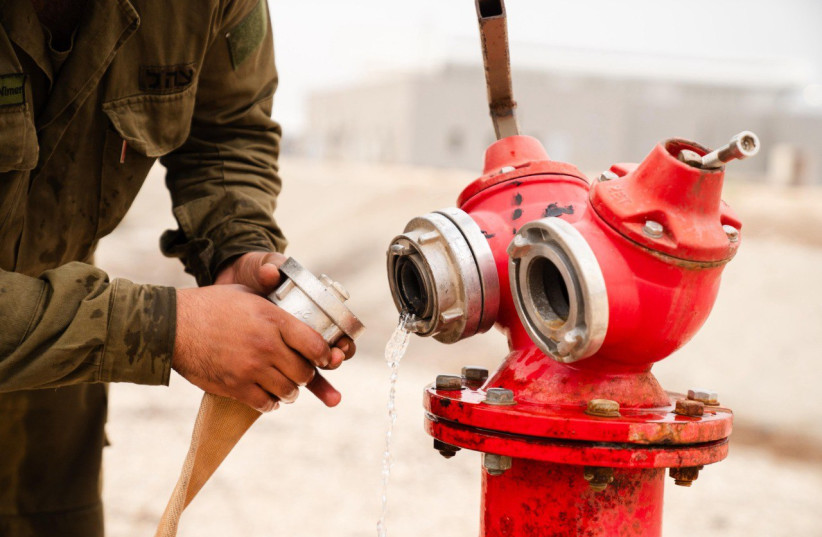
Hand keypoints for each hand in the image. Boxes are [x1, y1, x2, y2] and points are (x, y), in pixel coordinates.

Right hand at [173, 284, 344, 411]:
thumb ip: (275, 307)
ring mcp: (251, 368)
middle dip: (306, 375)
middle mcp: (266, 345)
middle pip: (305, 372)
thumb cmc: (211, 305)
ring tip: (285, 386)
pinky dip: (270, 403)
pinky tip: (268, 397)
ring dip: (289, 391)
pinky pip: (265, 404)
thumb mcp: (248, 294)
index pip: (315, 345)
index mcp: (273, 319)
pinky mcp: (235, 387)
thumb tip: (299, 313)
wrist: (173, 325)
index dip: (323, 355)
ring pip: (288, 391)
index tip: (322, 358)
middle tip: (300, 373)